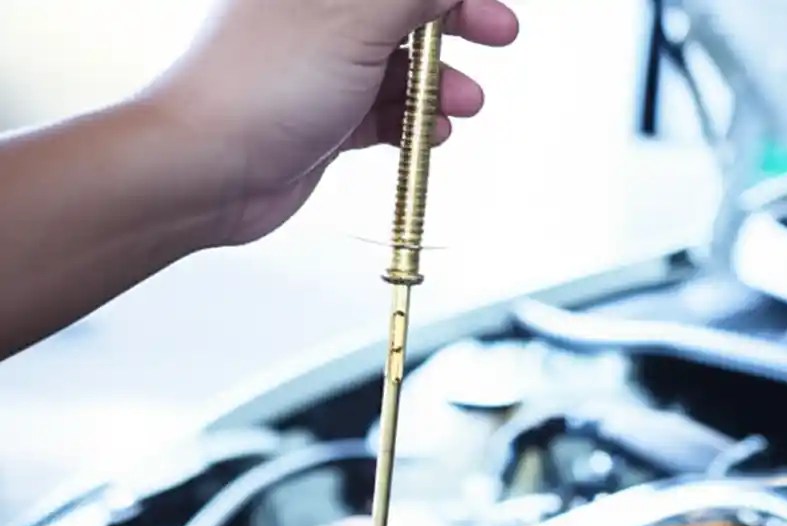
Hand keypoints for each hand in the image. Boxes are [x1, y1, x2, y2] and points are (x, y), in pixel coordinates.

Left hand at [146, 0, 518, 245]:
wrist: (207, 169)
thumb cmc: (260, 86)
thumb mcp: (356, 20)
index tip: (485, 1)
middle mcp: (316, 13)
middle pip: (406, 9)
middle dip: (458, 21)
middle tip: (499, 31)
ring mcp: (321, 66)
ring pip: (401, 63)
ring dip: (439, 83)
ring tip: (462, 102)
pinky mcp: (326, 116)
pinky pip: (386, 111)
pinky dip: (413, 122)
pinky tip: (429, 133)